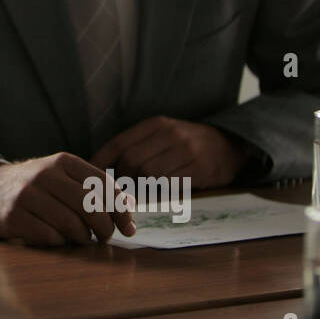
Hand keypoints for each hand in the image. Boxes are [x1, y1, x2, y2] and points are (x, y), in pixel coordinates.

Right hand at [0, 152, 136, 246]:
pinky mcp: (13, 216)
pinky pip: (50, 237)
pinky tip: (58, 239)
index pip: (103, 185)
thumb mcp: (63, 176)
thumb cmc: (37, 187)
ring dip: (83, 238)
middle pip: (90, 206)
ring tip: (82, 239)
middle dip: (105, 228)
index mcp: (63, 161)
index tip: (129, 228)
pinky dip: (60, 243)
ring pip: (71, 224)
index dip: (121, 209)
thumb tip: (130, 207)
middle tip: (105, 237)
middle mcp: (45, 174)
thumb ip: (95, 187)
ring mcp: (27, 195)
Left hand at [89, 117, 245, 189]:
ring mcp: (186, 151)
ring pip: (149, 175)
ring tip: (145, 193)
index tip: (90, 176)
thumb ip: (137, 146)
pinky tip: (164, 193)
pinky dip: (161, 193)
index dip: (101, 162)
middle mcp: (169, 134)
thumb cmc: (186, 144)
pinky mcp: (199, 169)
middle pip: (131, 161)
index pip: (119, 143)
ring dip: (143, 188)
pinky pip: (170, 185)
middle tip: (122, 191)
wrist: (229, 145)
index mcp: (155, 124)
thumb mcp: (162, 135)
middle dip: (122, 179)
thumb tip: (101, 167)